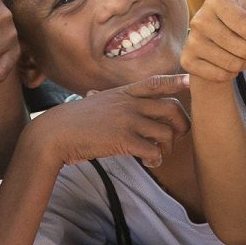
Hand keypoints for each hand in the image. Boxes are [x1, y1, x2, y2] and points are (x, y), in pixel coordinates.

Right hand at [35, 74, 189, 167]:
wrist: (55, 133)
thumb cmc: (71, 120)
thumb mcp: (91, 101)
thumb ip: (102, 98)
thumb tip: (93, 92)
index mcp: (124, 93)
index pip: (156, 83)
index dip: (175, 81)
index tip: (190, 81)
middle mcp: (130, 103)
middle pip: (173, 109)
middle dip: (182, 124)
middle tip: (177, 136)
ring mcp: (128, 120)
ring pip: (166, 133)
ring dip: (167, 148)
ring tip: (157, 155)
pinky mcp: (124, 140)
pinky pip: (153, 150)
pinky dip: (155, 160)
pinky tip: (148, 163)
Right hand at [181, 0, 245, 82]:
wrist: (212, 47)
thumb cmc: (234, 18)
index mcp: (216, 1)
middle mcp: (199, 19)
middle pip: (244, 49)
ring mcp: (190, 40)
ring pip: (233, 64)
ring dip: (242, 64)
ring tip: (235, 53)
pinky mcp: (186, 61)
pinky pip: (221, 76)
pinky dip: (228, 75)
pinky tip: (222, 63)